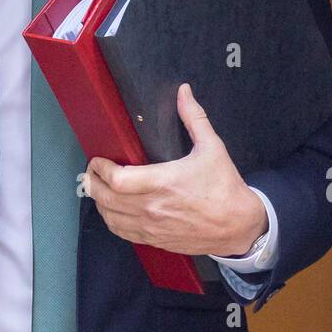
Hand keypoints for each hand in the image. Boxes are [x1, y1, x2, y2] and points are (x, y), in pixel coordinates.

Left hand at [83, 82, 267, 255]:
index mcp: (163, 182)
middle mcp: (153, 208)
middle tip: (91, 172)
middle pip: (106, 200)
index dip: (101, 169)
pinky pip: (124, 234)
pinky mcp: (156, 240)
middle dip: (92, 184)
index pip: (117, 180)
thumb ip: (194, 118)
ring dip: (99, 203)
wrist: (240, 225)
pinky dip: (112, 221)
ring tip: (98, 189)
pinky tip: (112, 210)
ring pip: (111, 219)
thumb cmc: (225, 186)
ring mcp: (153, 227)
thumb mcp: (212, 147)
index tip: (97, 159)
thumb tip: (183, 91)